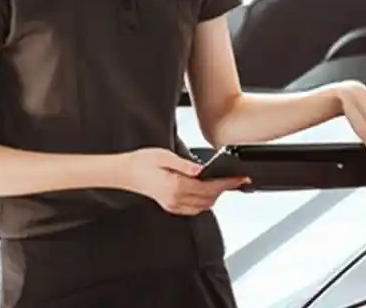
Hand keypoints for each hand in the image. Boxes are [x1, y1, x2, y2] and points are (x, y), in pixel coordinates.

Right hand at [119, 147, 247, 215]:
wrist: (125, 172)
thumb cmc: (142, 161)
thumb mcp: (165, 156)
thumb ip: (185, 165)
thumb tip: (202, 170)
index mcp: (175, 186)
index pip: (209, 188)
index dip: (227, 184)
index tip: (240, 179)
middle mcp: (175, 199)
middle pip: (209, 199)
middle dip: (224, 189)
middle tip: (234, 179)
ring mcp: (172, 205)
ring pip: (202, 206)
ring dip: (215, 196)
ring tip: (223, 183)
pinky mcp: (169, 206)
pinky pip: (192, 209)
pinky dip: (203, 203)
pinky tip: (206, 193)